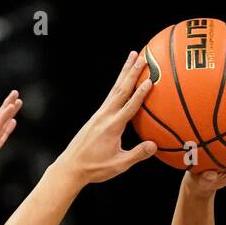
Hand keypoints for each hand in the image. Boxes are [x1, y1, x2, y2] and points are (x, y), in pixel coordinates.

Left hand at [53, 51, 155, 185]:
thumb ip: (137, 154)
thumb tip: (154, 145)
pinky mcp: (95, 117)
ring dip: (125, 72)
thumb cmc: (94, 168)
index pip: (129, 106)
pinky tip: (122, 80)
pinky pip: (110, 96)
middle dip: (132, 72)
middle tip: (143, 56)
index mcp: (112, 127)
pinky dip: (118, 85)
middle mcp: (105, 116)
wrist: (70, 167)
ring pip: (115, 89)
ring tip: (133, 56)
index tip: (150, 79)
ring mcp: (99, 115)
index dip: (141, 93)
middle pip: (121, 89)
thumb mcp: (118, 165)